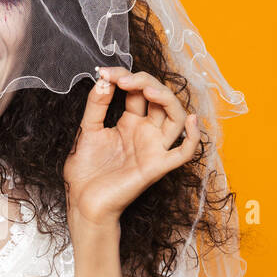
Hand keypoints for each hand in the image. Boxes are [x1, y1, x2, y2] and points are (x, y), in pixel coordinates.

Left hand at [63, 66, 201, 226]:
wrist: (83, 203)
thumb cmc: (85, 172)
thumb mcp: (87, 131)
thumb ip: (96, 106)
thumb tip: (104, 81)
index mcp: (130, 122)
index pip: (137, 91)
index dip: (124, 77)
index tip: (104, 72)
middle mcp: (146, 132)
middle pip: (159, 98)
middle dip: (144, 82)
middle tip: (121, 79)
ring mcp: (154, 148)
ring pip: (176, 117)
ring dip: (166, 99)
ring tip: (147, 91)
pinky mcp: (157, 167)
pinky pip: (184, 153)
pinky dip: (193, 137)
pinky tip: (190, 120)